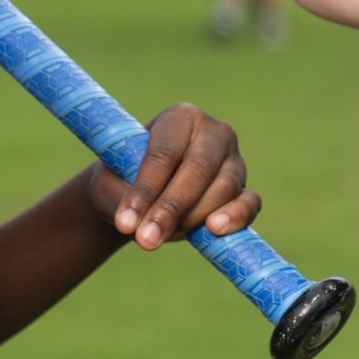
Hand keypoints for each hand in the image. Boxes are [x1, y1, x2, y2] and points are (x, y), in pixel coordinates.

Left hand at [86, 103, 260, 250]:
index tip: (125, 222)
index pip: (165, 152)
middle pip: (199, 168)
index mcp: (179, 118)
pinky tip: (214, 230)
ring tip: (160, 237)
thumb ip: (120, 197)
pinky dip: (236, 217)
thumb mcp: (110, 183)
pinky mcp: (245, 190)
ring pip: (223, 188)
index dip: (146, 188)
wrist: (143, 196)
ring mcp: (234, 161)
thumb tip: (134, 223)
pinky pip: (249, 203)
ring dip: (192, 218)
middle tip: (145, 239)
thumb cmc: (123, 180)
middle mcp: (214, 133)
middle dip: (170, 207)